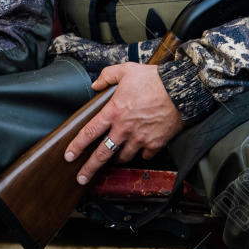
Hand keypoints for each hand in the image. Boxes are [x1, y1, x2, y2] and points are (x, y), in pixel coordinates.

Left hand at [64, 63, 183, 184]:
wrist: (180, 90)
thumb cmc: (154, 79)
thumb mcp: (126, 70)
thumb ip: (107, 76)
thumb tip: (96, 84)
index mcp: (114, 112)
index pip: (89, 132)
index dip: (77, 145)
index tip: (68, 155)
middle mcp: (124, 129)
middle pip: (102, 154)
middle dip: (90, 168)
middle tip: (82, 178)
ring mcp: (140, 138)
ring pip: (124, 157)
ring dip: (118, 157)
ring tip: (116, 156)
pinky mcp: (155, 143)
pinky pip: (145, 155)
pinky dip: (142, 153)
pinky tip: (141, 149)